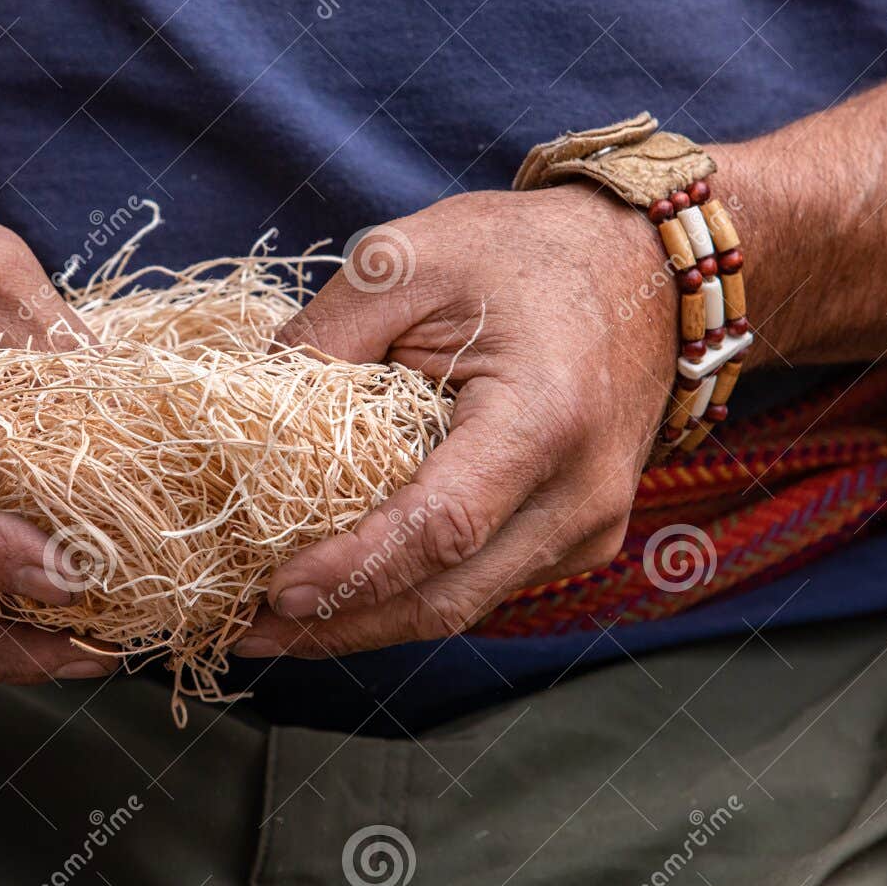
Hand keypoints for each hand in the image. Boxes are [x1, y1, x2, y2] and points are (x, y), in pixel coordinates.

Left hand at [234, 184, 675, 658]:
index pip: (442, 526)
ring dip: (365, 623)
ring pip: (461, 606)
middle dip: (340, 625)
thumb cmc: (526, 253)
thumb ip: (328, 328)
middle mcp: (579, 494)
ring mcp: (587, 528)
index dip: (354, 569)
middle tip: (246, 632)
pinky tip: (341, 593)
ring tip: (272, 626)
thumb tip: (249, 401)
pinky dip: (407, 596)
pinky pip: (480, 586)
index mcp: (545, 418)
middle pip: (448, 596)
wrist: (640, 265)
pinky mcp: (577, 539)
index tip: (274, 591)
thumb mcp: (410, 257)